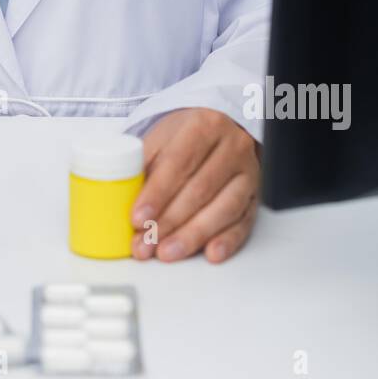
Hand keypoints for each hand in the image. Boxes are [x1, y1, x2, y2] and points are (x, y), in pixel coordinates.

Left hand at [130, 108, 260, 263]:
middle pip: (200, 189)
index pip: (178, 163)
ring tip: (168, 252)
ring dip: (193, 236)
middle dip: (170, 221)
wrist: (219, 128)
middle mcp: (232, 146)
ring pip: (224, 208)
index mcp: (204, 125)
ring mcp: (248, 172)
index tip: (138, 218)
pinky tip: (210, 253)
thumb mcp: (162, 137)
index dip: (157, 194)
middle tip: (146, 242)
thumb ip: (144, 165)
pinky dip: (228, 240)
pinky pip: (245, 221)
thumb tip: (121, 199)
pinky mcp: (256, 195)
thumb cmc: (186, 136)